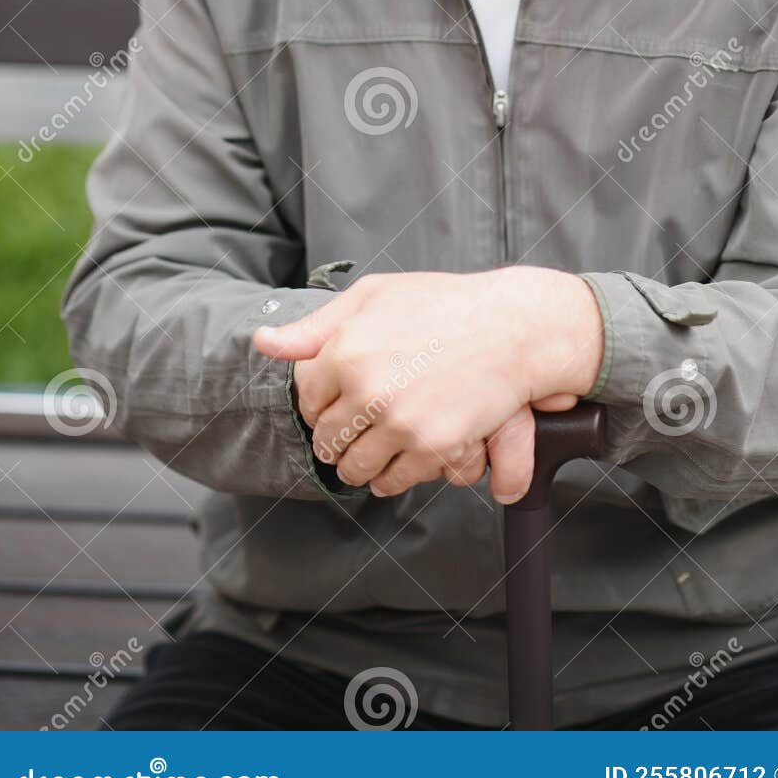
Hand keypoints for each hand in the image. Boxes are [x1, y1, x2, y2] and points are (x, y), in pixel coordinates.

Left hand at [255, 267, 602, 500]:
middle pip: (326, 440)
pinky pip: (393, 481)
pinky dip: (392, 475)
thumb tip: (264, 342)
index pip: (306, 398)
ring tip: (378, 443)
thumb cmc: (445, 304)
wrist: (513, 327)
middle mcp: (366, 389)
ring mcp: (399, 422)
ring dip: (360, 462)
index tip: (336, 400)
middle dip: (337, 437)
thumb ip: (315, 327)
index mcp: (345, 350)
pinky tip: (403, 454)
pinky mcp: (431, 447)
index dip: (320, 402)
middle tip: (359, 425)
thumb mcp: (374, 297)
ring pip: (354, 468)